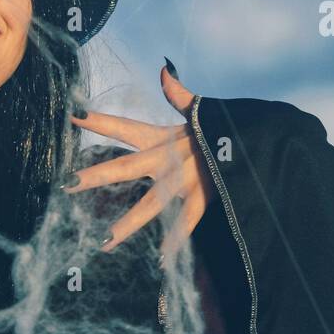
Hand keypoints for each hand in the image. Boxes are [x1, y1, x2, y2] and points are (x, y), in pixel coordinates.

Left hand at [65, 61, 215, 269]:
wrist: (267, 140)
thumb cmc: (229, 128)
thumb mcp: (203, 112)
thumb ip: (180, 95)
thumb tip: (164, 70)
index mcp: (164, 137)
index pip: (124, 127)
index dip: (98, 120)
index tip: (71, 115)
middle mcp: (169, 159)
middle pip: (125, 167)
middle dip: (95, 176)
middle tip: (66, 184)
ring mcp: (186, 180)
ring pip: (151, 204)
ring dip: (127, 223)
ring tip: (103, 241)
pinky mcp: (205, 197)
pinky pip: (187, 223)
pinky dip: (175, 242)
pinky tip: (161, 262)